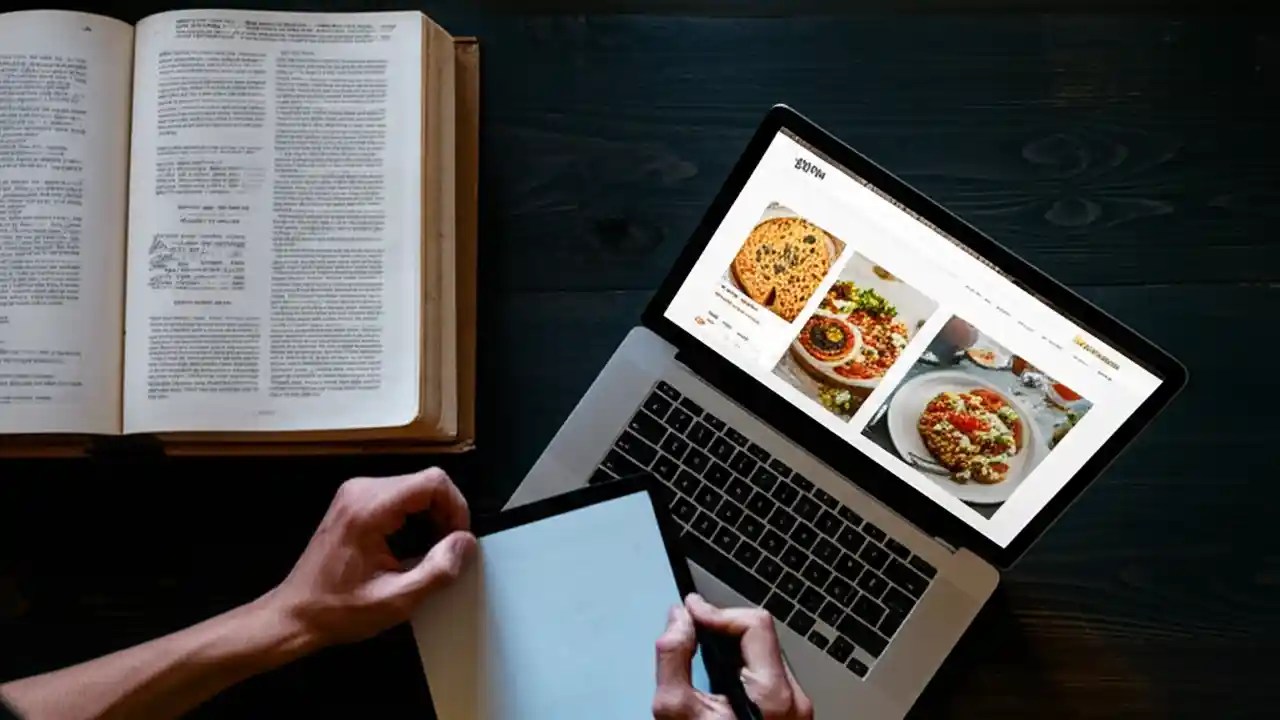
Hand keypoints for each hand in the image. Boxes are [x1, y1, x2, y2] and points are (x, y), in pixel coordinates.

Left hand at [264, 468, 476, 649]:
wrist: (294, 615)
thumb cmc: (340, 610)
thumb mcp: (396, 600)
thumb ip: (437, 570)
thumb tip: (466, 543)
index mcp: (369, 508)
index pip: (432, 482)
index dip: (457, 508)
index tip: (457, 542)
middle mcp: (361, 490)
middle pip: (426, 482)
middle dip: (447, 514)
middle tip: (447, 552)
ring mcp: (355, 492)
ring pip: (415, 487)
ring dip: (433, 516)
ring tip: (433, 552)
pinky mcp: (354, 501)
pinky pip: (400, 495)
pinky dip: (416, 516)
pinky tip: (415, 545)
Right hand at [653, 594, 812, 719]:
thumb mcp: (678, 714)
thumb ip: (673, 660)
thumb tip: (677, 620)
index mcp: (773, 696)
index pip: (754, 623)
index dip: (716, 611)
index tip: (689, 611)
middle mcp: (794, 700)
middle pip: (759, 635)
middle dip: (721, 628)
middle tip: (689, 630)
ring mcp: (796, 710)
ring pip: (763, 654)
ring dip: (730, 648)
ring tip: (700, 655)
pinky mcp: (791, 716)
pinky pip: (767, 675)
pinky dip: (739, 668)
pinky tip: (717, 682)